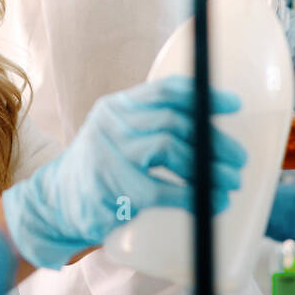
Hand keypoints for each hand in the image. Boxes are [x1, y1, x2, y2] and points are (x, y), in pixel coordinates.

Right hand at [1, 75, 246, 267]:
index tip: (234, 106)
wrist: (56, 204)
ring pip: (169, 148)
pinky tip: (211, 202)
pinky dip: (193, 196)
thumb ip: (152, 126)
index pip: (165, 90)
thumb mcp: (119, 136)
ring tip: (231, 181)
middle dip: (213, 139)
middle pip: (173, 120)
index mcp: (117, 107)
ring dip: (208, 167)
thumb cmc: (101, 170)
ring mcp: (108, 155)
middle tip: (238, 158)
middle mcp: (110, 124)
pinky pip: (160, 189)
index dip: (204, 96)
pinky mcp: (111, 189)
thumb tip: (212, 129)